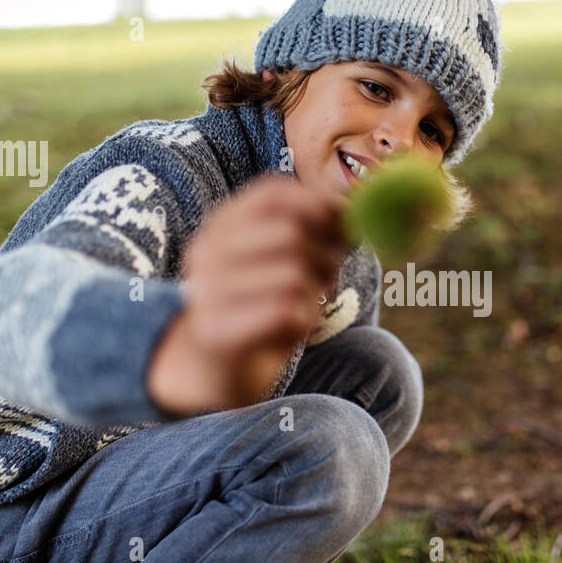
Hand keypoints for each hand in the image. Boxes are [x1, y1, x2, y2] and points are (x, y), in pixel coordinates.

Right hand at [147, 172, 348, 415]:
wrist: (215, 369)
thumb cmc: (259, 305)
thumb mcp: (281, 259)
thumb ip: (312, 231)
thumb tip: (355, 207)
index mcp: (221, 225)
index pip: (272, 193)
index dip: (319, 204)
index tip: (344, 224)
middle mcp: (207, 251)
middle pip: (290, 233)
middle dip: (326, 255)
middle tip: (328, 277)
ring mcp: (207, 291)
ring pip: (293, 275)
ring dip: (316, 293)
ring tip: (306, 304)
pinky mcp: (218, 331)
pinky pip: (287, 313)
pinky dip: (306, 321)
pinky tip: (295, 328)